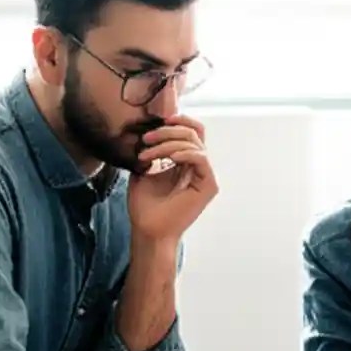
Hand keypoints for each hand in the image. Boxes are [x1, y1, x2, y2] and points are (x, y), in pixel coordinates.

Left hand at [128, 115, 217, 240]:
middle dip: (168, 131)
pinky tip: (169, 159)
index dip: (180, 120)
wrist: (148, 230)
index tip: (159, 120)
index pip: (191, 132)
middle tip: (147, 139)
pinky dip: (185, 153)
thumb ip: (149, 152)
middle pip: (194, 133)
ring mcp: (205, 176)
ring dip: (168, 144)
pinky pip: (201, 158)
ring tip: (147, 155)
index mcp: (185, 162)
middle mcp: (198, 167)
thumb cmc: (145, 206)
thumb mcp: (142, 171)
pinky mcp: (208, 186)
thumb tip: (145, 131)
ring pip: (195, 143)